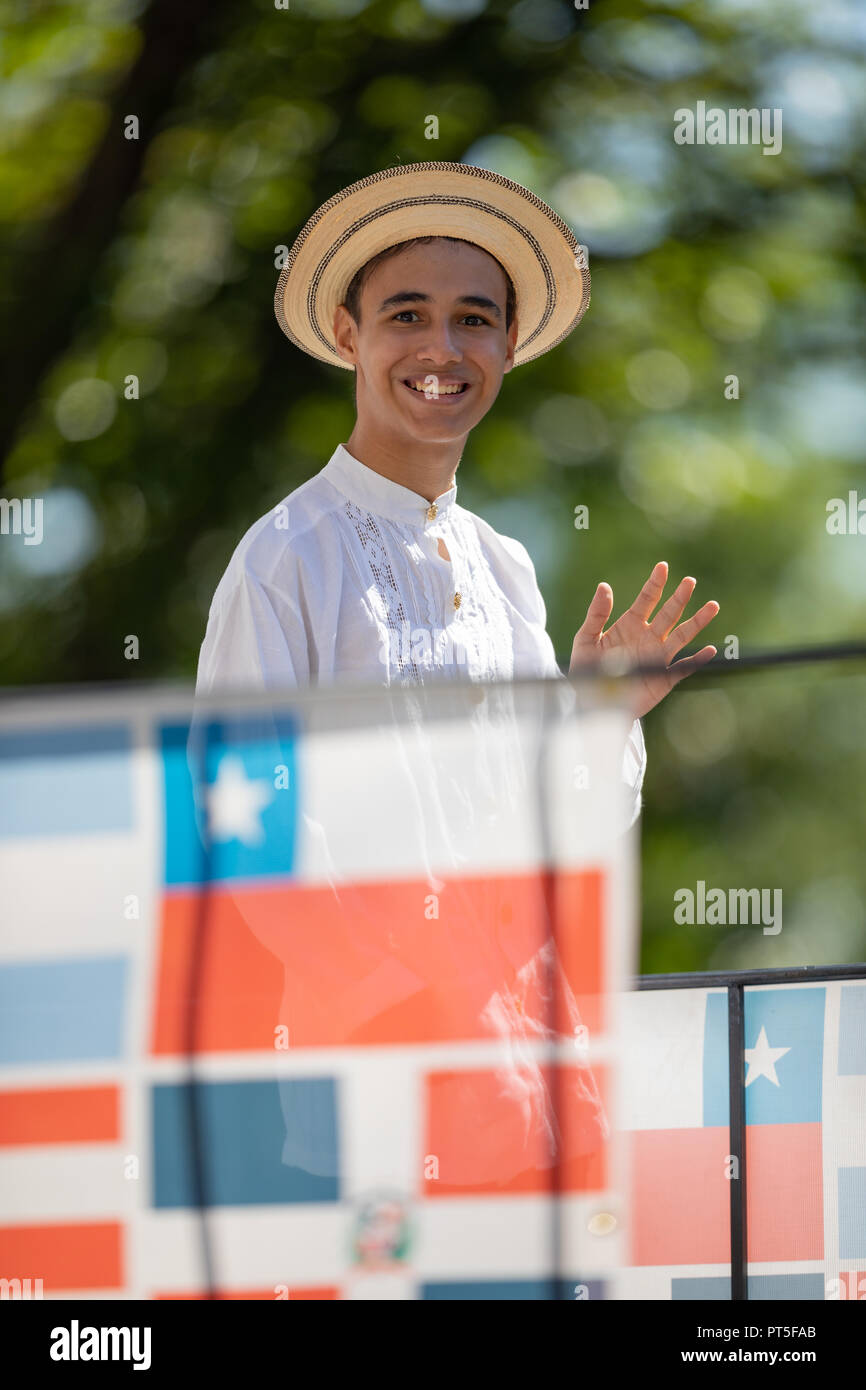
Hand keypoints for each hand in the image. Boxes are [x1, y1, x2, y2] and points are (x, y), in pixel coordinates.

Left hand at [569, 561, 718, 718]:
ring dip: (697, 621)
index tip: (663, 567)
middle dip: (679, 598)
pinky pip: (684, 668)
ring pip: (682, 636)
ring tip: (712, 606)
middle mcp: (648, 637)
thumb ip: (596, 614)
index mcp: (630, 625)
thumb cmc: (586, 671)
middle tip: (690, 581)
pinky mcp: (663, 679)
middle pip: (668, 614)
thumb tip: (604, 586)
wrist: (592, 704)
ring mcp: (658, 657)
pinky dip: (697, 660)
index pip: (646, 600)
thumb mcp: (586, 640)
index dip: (655, 583)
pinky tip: (709, 649)